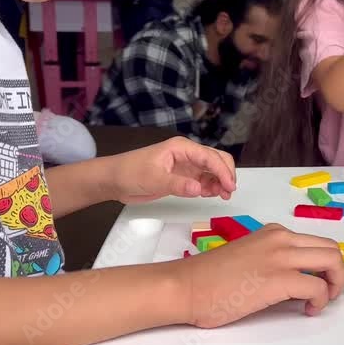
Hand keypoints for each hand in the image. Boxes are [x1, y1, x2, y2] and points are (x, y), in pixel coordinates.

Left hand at [108, 136, 236, 203]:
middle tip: (228, 192)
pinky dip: (211, 187)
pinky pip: (203, 180)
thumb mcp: (153, 179)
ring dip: (220, 182)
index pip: (209, 157)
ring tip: (222, 196)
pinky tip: (211, 195)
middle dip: (226, 174)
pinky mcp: (183, 177)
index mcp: (181, 148)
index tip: (230, 186)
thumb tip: (200, 189)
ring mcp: (186, 166)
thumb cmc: (130, 173)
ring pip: (212, 171)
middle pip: (216, 159)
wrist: (114, 180)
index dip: (222, 171)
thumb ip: (178, 184)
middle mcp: (187, 154)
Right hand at [175, 225, 343, 324]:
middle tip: (327, 292)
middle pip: (332, 249)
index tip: (320, 280)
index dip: (325, 264)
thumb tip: (296, 277)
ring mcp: (281, 257)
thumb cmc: (208, 278)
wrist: (185, 286)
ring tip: (321, 300)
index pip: (316, 242)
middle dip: (337, 272)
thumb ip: (273, 259)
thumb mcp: (249, 255)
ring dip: (334, 284)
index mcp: (274, 233)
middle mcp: (281, 239)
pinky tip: (307, 309)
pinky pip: (318, 287)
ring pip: (332, 261)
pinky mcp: (279, 279)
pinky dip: (321, 300)